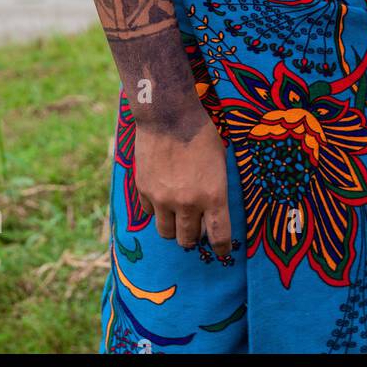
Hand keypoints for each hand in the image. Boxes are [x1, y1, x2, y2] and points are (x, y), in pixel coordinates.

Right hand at [133, 113, 232, 257]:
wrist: (169, 114)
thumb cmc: (201, 133)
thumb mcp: (219, 162)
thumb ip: (215, 189)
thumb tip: (213, 210)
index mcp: (213, 195)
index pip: (219, 236)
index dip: (221, 249)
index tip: (222, 252)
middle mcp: (188, 203)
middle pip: (189, 240)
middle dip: (194, 238)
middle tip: (195, 230)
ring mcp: (163, 198)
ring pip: (166, 233)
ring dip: (173, 228)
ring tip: (176, 217)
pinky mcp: (144, 190)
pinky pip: (150, 213)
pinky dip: (156, 210)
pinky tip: (161, 196)